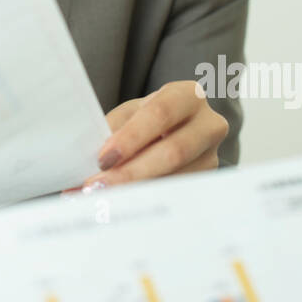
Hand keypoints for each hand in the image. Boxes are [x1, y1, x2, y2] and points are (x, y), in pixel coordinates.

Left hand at [71, 80, 228, 190]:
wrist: (178, 130)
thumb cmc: (151, 119)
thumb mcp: (133, 113)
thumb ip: (115, 129)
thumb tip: (90, 158)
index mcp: (188, 96)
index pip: (161, 114)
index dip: (132, 137)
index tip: (104, 159)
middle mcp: (209, 124)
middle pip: (173, 151)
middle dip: (132, 172)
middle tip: (98, 187)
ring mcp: (212, 157)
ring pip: (177, 179)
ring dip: (136, 192)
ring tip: (103, 199)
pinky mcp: (207, 183)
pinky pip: (176, 195)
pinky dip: (146, 201)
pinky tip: (122, 206)